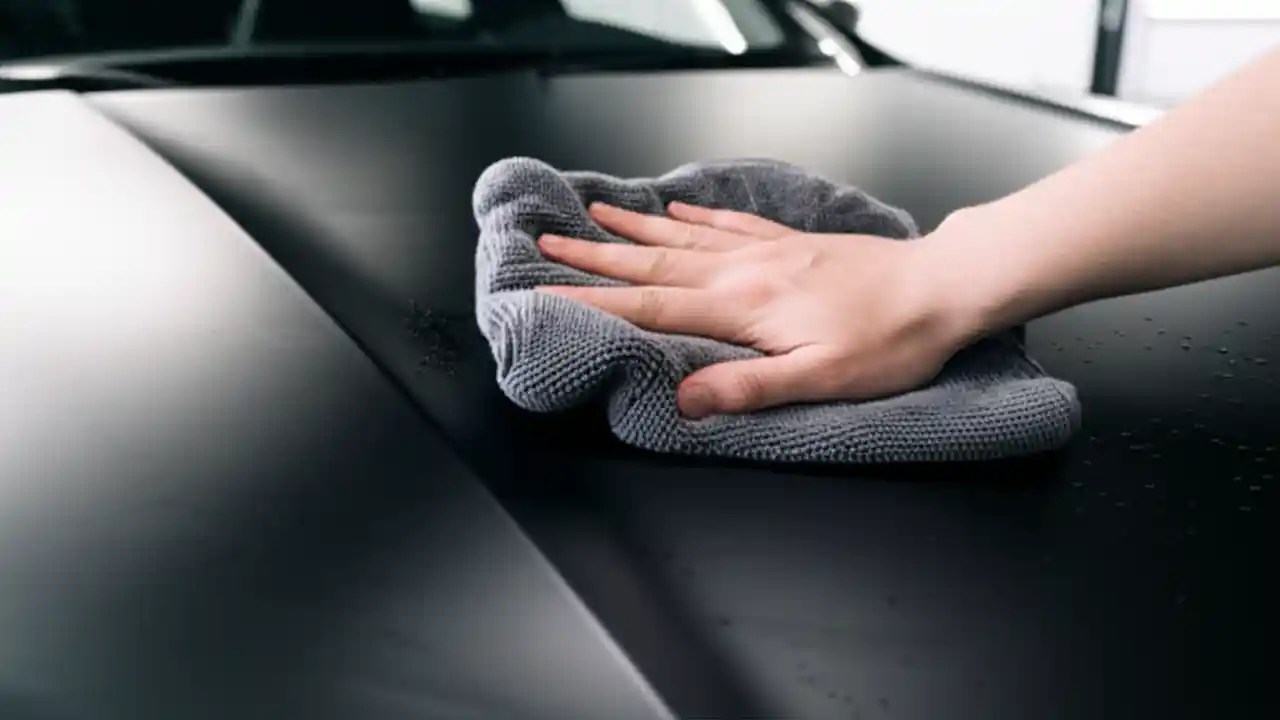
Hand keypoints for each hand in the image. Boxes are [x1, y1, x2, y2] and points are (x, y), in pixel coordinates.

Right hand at [536, 202, 978, 417]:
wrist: (943, 288)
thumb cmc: (889, 343)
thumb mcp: (820, 380)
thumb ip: (747, 387)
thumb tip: (681, 399)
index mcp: (743, 307)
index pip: (650, 307)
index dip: (592, 302)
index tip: (544, 293)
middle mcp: (744, 271)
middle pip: (653, 263)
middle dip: (594, 257)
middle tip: (546, 244)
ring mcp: (766, 251)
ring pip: (682, 238)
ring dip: (633, 229)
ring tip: (591, 215)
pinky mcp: (789, 243)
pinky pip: (729, 223)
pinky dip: (694, 215)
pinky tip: (674, 209)